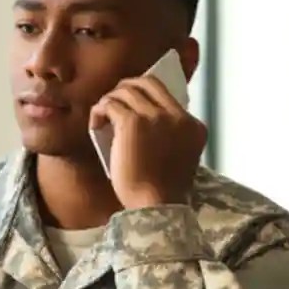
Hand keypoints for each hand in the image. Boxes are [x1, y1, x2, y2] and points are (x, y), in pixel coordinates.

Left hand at [89, 75, 206, 208]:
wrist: (154, 205)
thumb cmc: (159, 192)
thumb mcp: (176, 159)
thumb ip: (169, 138)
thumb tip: (142, 120)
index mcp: (193, 126)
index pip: (168, 95)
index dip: (144, 96)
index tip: (130, 107)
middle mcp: (177, 116)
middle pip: (148, 82)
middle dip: (126, 87)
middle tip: (112, 102)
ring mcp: (156, 117)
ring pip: (126, 90)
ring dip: (110, 100)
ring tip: (101, 117)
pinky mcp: (133, 123)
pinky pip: (110, 104)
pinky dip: (99, 111)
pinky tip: (95, 125)